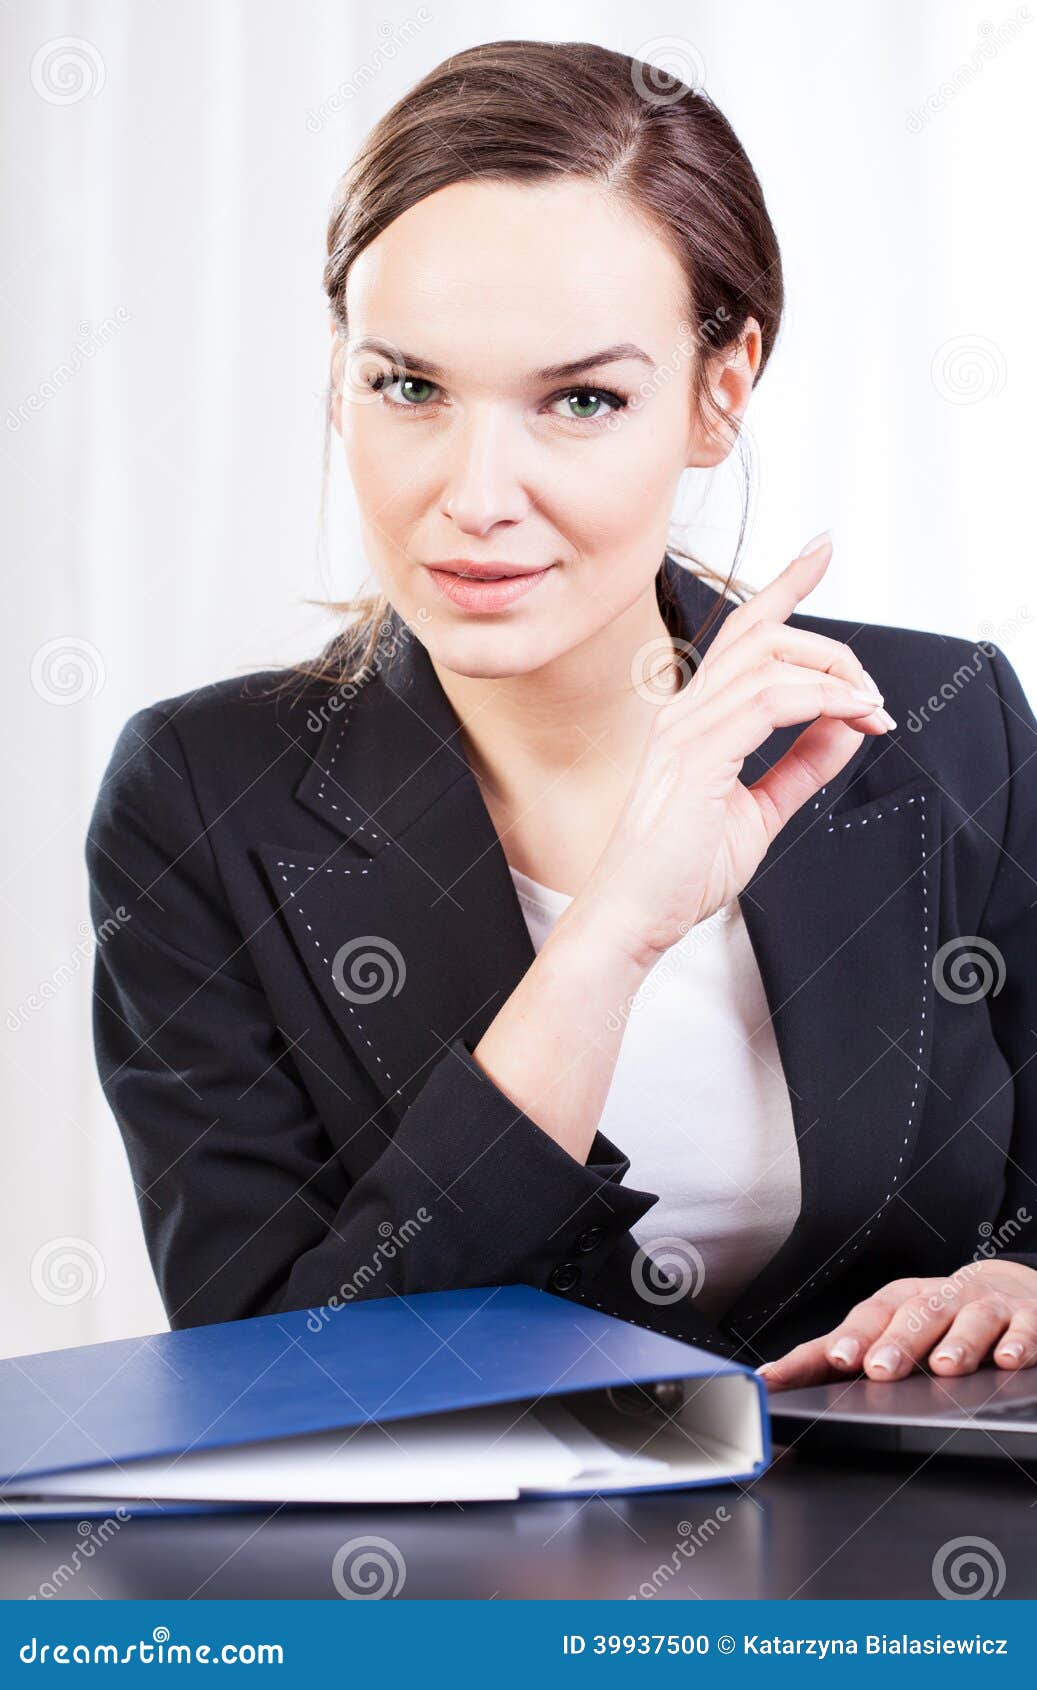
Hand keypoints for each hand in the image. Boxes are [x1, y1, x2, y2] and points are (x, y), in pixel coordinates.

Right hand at [576, 534, 895, 969]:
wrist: (632, 917)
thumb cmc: (676, 874)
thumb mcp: (758, 813)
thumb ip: (801, 768)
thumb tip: (846, 727)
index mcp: (694, 719)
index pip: (742, 634)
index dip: (784, 586)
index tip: (820, 551)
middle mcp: (685, 712)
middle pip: (762, 635)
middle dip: (832, 649)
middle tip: (874, 693)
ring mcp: (685, 730)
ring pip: (769, 661)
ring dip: (835, 677)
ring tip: (872, 710)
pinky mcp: (695, 758)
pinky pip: (766, 701)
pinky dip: (818, 701)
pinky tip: (846, 718)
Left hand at [756, 1260, 1036, 1389]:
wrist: (1013, 1290)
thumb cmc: (940, 1317)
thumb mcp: (893, 1329)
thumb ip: (842, 1356)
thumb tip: (774, 1378)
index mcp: (898, 1302)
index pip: (864, 1319)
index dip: (845, 1339)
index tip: (831, 1361)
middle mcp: (938, 1299)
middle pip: (914, 1317)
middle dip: (896, 1343)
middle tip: (879, 1369)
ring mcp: (984, 1307)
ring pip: (968, 1320)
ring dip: (957, 1342)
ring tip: (946, 1368)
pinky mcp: (1027, 1318)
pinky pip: (1024, 1329)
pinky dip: (1017, 1343)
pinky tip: (1006, 1361)